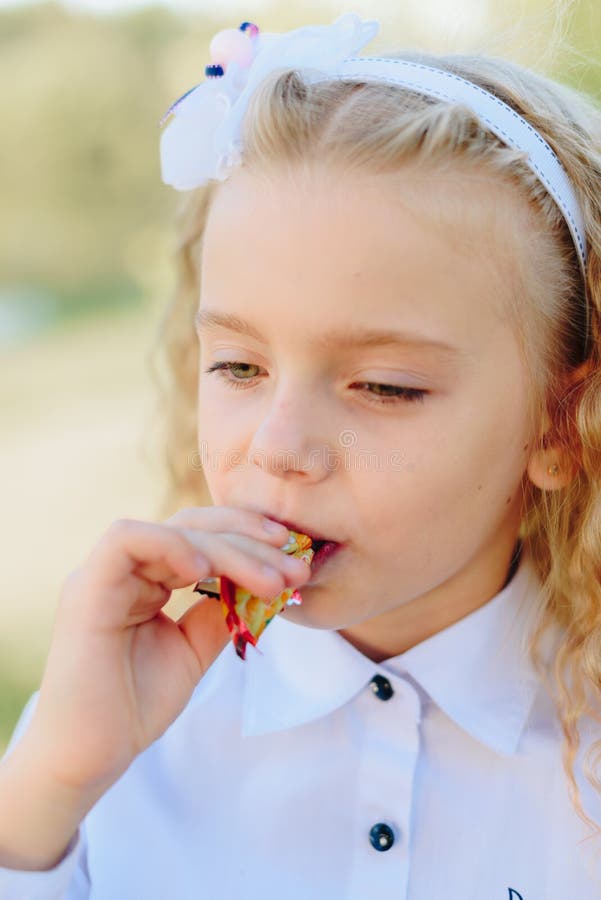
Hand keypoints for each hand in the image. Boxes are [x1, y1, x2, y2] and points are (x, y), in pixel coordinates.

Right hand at [22, 507, 308, 796]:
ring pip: (173, 530)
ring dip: (229, 548)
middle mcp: (126, 568)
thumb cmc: (135, 706)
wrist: (91, 757)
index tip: (294, 559)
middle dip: (252, 540)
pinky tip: (207, 569)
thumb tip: (258, 582)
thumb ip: (219, 611)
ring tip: (270, 582)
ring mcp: (104, 574)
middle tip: (295, 568)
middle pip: (195, 525)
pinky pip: (126, 541)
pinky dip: (171, 546)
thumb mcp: (193, 650)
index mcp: (146, 578)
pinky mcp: (87, 588)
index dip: (250, 538)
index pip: (202, 536)